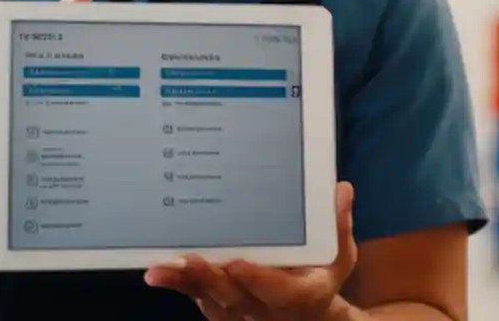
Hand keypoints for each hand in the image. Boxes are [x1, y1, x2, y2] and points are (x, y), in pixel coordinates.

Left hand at [145, 182, 359, 320]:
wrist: (305, 313)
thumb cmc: (320, 275)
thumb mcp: (339, 254)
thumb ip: (338, 225)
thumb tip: (341, 190)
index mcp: (299, 295)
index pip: (278, 291)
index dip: (257, 280)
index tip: (238, 264)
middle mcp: (265, 309)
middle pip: (234, 297)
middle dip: (211, 279)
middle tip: (190, 259)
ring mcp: (239, 311)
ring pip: (209, 299)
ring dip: (185, 283)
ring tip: (159, 269)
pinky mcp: (218, 306)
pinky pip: (196, 296)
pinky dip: (178, 284)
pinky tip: (157, 271)